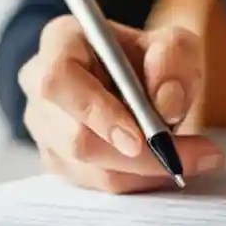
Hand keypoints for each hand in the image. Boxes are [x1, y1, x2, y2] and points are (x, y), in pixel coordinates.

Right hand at [18, 16, 225, 192]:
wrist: (131, 79)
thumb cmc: (145, 58)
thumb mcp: (172, 43)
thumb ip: (173, 58)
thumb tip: (167, 103)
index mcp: (59, 42)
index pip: (60, 80)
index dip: (96, 112)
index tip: (140, 138)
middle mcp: (39, 86)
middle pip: (75, 137)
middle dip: (135, 156)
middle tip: (186, 157)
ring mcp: (43, 128)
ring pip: (87, 167)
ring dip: (140, 172)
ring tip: (186, 159)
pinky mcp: (56, 159)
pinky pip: (94, 183)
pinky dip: (134, 180)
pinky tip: (161, 167)